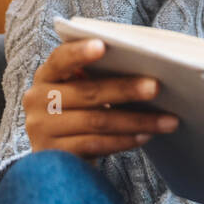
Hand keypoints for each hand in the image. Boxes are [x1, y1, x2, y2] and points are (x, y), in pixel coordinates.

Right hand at [23, 38, 177, 157]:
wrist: (54, 158)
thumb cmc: (77, 112)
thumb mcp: (78, 91)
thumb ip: (97, 77)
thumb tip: (145, 69)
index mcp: (46, 76)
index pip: (60, 59)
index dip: (80, 52)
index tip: (103, 45)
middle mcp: (37, 100)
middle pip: (87, 92)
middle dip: (125, 89)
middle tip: (156, 87)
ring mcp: (42, 129)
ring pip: (96, 121)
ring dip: (136, 120)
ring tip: (167, 119)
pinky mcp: (54, 155)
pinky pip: (95, 145)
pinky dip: (124, 141)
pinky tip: (146, 136)